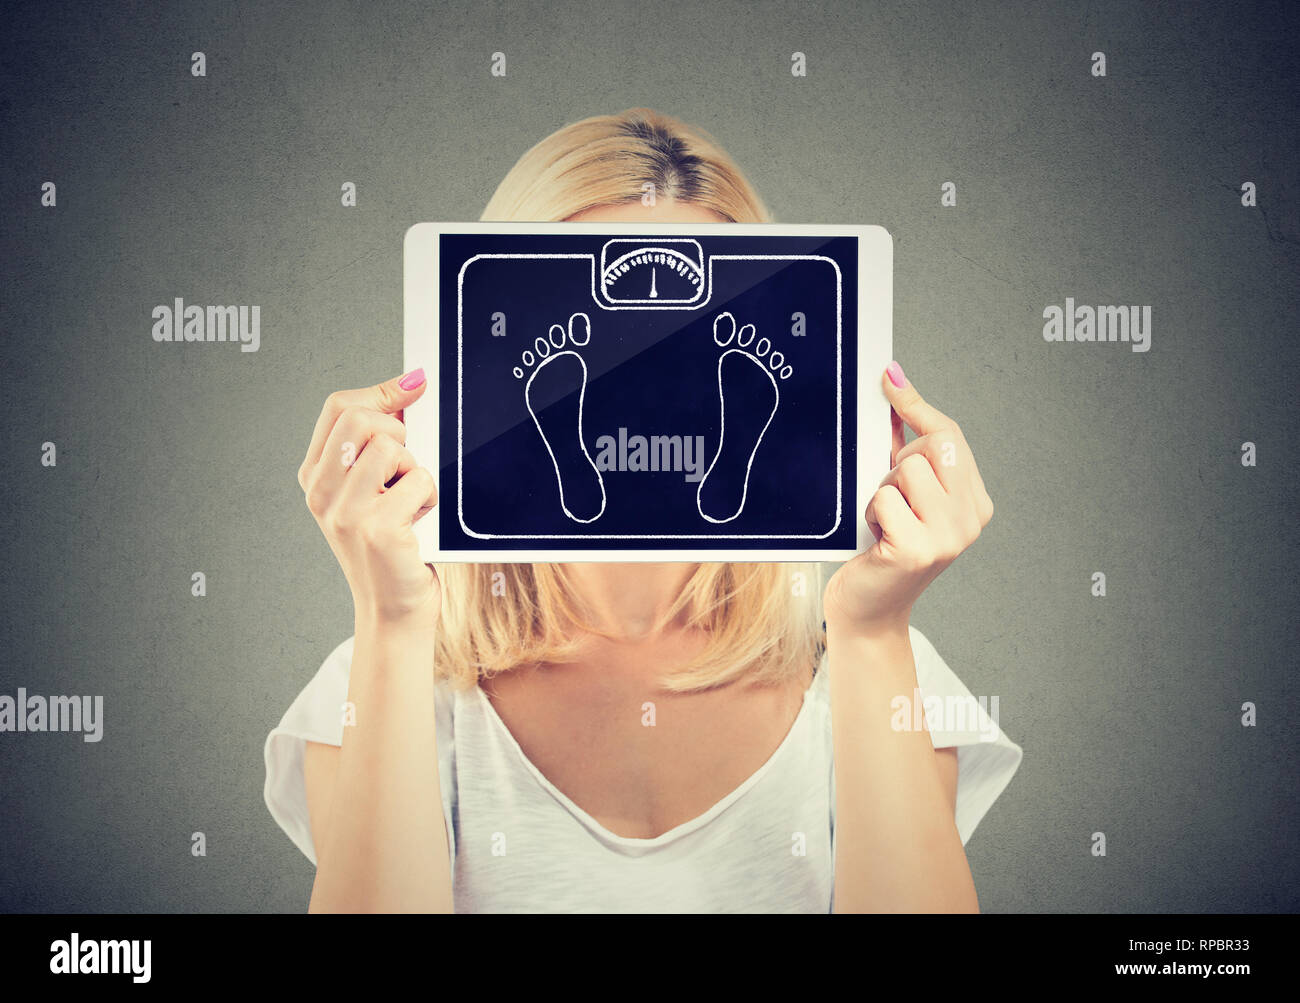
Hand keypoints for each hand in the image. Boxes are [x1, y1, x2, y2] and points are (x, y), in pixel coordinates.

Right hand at [297, 368, 440, 626]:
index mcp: (315, 476)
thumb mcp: (372, 488)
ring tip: (409, 501)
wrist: (393, 610)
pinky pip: (419, 480)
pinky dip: (429, 497)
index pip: (339, 406)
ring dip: (415, 469)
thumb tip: (410, 381)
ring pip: (391, 447)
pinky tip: (418, 522)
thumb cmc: (391, 545)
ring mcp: (346, 512)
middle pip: (361, 418)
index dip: (381, 391)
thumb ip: (379, 439)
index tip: (413, 386)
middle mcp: (321, 493)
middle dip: (399, 431)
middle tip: (406, 465)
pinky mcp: (377, 529)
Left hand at [823, 362, 993, 636]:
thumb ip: (901, 445)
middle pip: (932, 446)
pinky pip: (884, 500)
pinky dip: (871, 514)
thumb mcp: (899, 493)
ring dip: (881, 492)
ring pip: (906, 471)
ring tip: (883, 522)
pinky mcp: (919, 550)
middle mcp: (971, 519)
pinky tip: (876, 539)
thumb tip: (893, 384)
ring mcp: (950, 536)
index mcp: (974, 502)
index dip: (917, 405)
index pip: (950, 436)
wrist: (867, 612)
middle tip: (889, 496)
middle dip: (898, 462)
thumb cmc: (880, 548)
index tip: (889, 378)